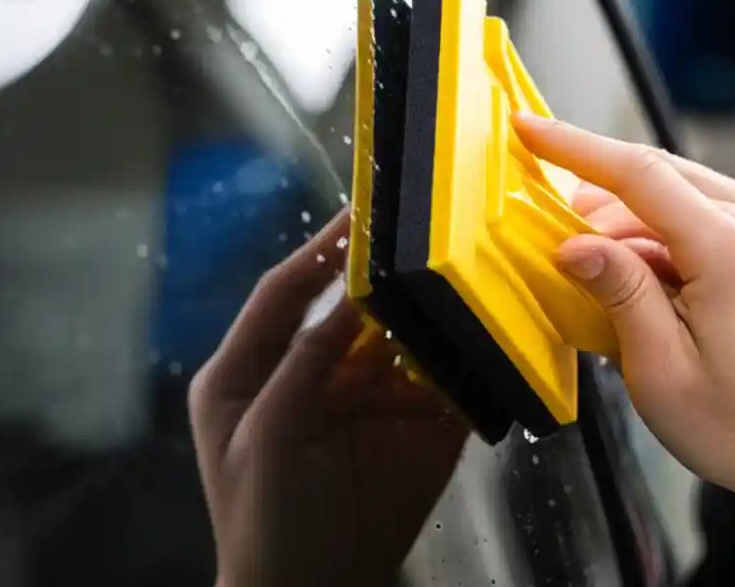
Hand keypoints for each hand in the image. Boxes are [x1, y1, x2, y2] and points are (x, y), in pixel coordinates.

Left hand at [188, 209, 468, 586]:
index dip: (319, 248)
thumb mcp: (266, 434)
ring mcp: (365, 400)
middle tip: (425, 234)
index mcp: (252, 371)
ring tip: (461, 280)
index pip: (285, 290)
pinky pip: (444, 381)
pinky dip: (464, 359)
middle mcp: (312, 375)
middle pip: (351, 307)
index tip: (357, 210)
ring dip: (431, 313)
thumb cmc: (262, 525)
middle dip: (386, 275)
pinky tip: (482, 336)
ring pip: (404, 338)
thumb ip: (306, 360)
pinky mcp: (414, 428)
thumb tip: (352, 296)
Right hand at [516, 114, 734, 513]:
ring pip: (681, 193)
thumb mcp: (661, 371)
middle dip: (598, 200)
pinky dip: (665, 232)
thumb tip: (574, 244)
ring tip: (605, 279)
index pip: (639, 173)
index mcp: (732, 253)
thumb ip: (618, 293)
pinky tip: (647, 278)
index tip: (530, 130)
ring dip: (632, 221)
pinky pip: (707, 213)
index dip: (574, 147)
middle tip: (558, 242)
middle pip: (658, 179)